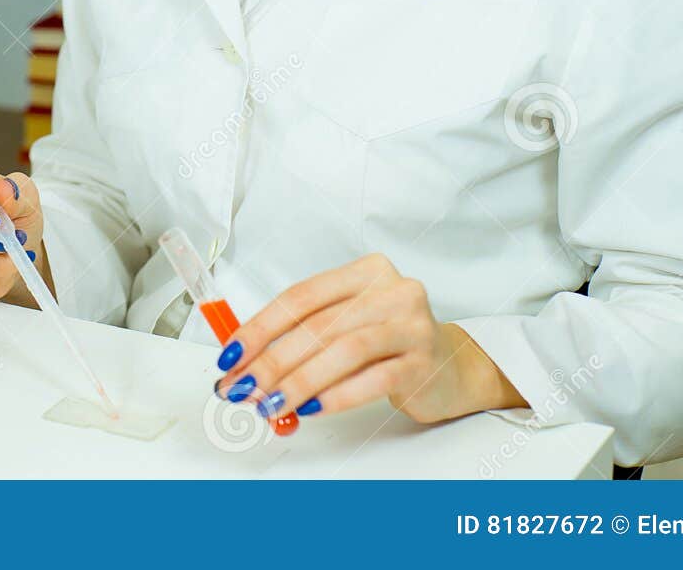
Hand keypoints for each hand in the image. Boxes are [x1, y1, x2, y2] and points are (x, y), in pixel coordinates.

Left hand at [215, 254, 525, 423]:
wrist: (451, 368)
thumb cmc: (388, 344)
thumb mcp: (347, 325)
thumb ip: (302, 335)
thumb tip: (244, 363)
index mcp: (364, 272)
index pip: (300, 296)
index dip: (260, 327)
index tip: (230, 356)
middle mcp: (392, 290)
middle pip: (318, 326)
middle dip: (271, 362)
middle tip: (243, 389)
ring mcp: (412, 324)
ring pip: (343, 351)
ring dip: (298, 381)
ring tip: (270, 404)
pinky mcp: (424, 361)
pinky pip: (372, 380)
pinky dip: (335, 396)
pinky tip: (309, 410)